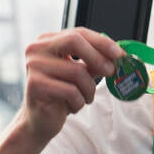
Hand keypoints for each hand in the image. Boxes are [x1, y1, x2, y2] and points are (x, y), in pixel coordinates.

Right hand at [20, 27, 124, 146]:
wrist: (40, 120)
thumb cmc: (61, 95)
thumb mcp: (80, 73)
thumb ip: (95, 61)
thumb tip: (118, 55)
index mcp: (47, 41)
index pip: (78, 33)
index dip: (102, 42)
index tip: (119, 53)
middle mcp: (37, 49)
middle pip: (74, 41)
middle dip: (98, 57)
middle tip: (111, 72)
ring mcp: (34, 66)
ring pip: (76, 71)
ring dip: (89, 89)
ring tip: (86, 98)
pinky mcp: (35, 85)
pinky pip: (70, 91)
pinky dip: (79, 102)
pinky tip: (73, 106)